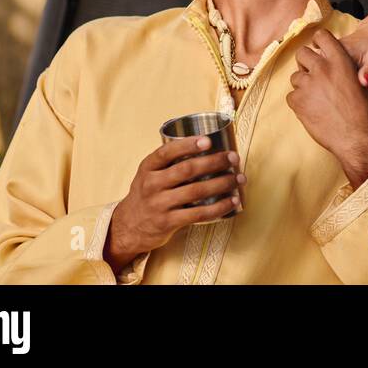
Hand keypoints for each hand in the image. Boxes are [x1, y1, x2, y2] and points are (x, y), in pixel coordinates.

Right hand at [105, 138, 243, 272]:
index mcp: (147, 168)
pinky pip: (198, 214)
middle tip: (233, 158)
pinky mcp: (168, 223)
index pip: (166, 152)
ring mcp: (159, 204)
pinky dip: (219, 207)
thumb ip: (170, 162)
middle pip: (187, 170)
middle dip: (214, 162)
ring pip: (196, 191)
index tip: (209, 140)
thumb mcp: (150, 174)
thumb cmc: (148, 194)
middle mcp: (151, 184)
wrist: (128, 227)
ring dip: (222, 183)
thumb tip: (210, 146)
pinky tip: (232, 201)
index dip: (188, 144)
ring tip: (239, 178)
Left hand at [288, 28, 367, 188]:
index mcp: (340, 61)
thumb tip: (334, 74)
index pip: (322, 37)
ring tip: (315, 99)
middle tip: (313, 76)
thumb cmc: (365, 113)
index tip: (318, 49)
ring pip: (295, 77)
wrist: (358, 138)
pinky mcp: (298, 102)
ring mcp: (308, 85)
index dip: (319, 42)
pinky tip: (311, 111)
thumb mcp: (359, 85)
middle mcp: (322, 68)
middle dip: (305, 63)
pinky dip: (299, 102)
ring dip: (302, 86)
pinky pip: (291, 96)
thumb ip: (342, 73)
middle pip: (302, 54)